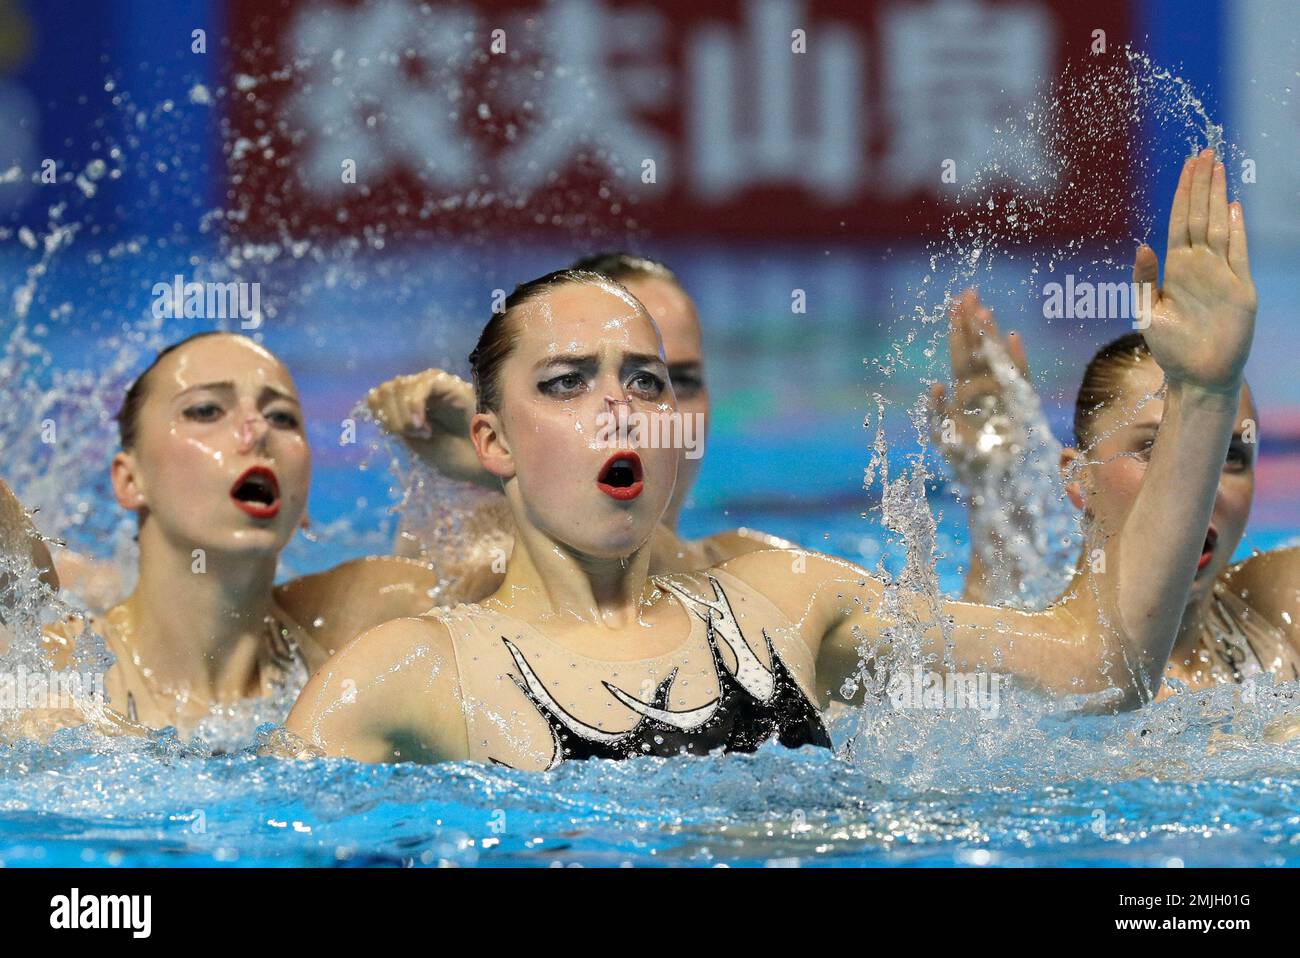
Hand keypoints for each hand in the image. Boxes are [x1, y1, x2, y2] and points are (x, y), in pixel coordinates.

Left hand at [366, 369, 488, 484]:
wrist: (488, 464)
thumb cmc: (459, 458)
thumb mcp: (418, 445)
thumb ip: (398, 425)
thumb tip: (377, 402)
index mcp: (411, 406)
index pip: (379, 396)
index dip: (380, 412)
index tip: (397, 434)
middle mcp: (421, 391)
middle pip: (386, 389)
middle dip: (392, 416)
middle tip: (412, 435)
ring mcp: (435, 387)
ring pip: (399, 386)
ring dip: (403, 414)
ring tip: (422, 433)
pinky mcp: (450, 385)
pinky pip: (421, 386)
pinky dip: (415, 406)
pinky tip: (422, 425)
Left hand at [928, 288, 1029, 471]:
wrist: (992, 487)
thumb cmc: (968, 464)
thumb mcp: (943, 437)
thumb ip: (936, 412)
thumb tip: (936, 384)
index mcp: (966, 392)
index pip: (962, 353)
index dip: (959, 328)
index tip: (956, 302)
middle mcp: (986, 389)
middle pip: (978, 349)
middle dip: (973, 321)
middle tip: (969, 292)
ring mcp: (1004, 395)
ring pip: (995, 358)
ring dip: (989, 335)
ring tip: (983, 310)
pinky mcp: (1020, 407)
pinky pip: (1018, 379)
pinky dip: (1015, 359)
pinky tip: (1011, 337)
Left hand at [1138, 149, 1254, 395]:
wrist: (1195, 375)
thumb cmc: (1169, 347)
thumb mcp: (1145, 311)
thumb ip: (1143, 280)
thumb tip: (1143, 244)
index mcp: (1176, 268)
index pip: (1180, 221)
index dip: (1184, 193)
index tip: (1188, 165)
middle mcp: (1199, 265)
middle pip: (1201, 215)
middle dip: (1201, 184)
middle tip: (1204, 151)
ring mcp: (1221, 274)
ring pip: (1219, 226)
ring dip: (1217, 197)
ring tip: (1218, 168)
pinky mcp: (1239, 289)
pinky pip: (1237, 254)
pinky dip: (1237, 231)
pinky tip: (1234, 208)